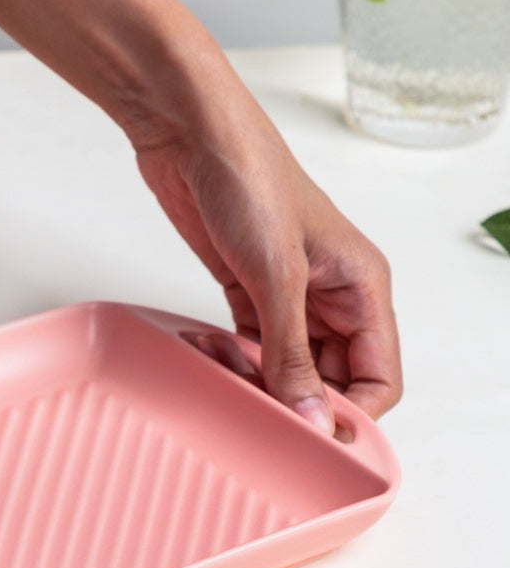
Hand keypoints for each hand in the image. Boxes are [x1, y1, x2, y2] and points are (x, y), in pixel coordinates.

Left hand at [0, 0, 401, 428]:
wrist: (190, 133)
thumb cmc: (249, 179)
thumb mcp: (277, 275)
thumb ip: (293, 352)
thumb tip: (312, 417)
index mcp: (362, 286)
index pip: (377, 377)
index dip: (350, 414)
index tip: (309, 434)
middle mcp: (332, 295)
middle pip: (329, 378)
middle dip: (294, 398)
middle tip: (254, 404)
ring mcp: (287, 295)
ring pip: (286, 366)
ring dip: (256, 378)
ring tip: (222, 363)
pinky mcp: (246, 291)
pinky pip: (249, 347)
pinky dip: (231, 359)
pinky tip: (209, 353)